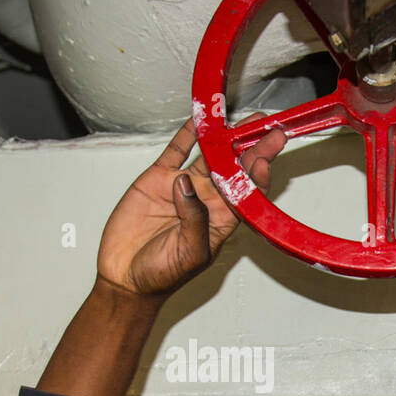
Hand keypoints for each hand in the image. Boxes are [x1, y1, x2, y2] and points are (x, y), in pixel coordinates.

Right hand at [95, 113, 285, 300]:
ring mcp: (183, 186)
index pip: (246, 192)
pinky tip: (200, 119)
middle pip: (235, 169)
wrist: (124, 277)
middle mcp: (206, 200)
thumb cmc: (161, 275)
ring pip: (210, 155)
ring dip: (227, 137)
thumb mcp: (188, 254)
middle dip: (253, 149)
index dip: (257, 174)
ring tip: (247, 118)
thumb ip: (194, 221)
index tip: (265, 158)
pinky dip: (188, 134)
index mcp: (221, 220)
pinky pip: (176, 151)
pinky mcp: (158, 178)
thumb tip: (188, 184)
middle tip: (271, 129)